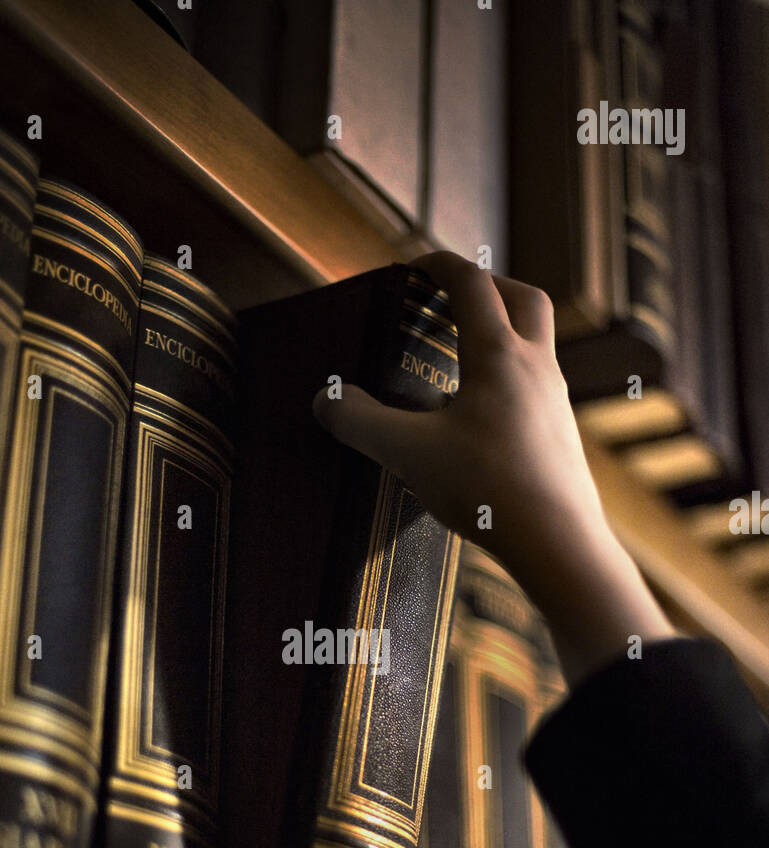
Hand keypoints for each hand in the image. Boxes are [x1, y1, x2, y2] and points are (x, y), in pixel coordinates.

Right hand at [312, 251, 673, 687]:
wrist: (559, 543)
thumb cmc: (489, 490)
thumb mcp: (409, 453)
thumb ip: (359, 422)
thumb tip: (324, 400)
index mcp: (497, 355)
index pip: (471, 283)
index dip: (438, 265)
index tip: (413, 267)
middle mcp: (535, 366)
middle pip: (523, 297)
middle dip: (486, 287)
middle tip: (449, 300)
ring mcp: (555, 401)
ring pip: (535, 344)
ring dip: (500, 333)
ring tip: (457, 358)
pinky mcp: (561, 435)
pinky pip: (537, 385)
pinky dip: (508, 378)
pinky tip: (479, 415)